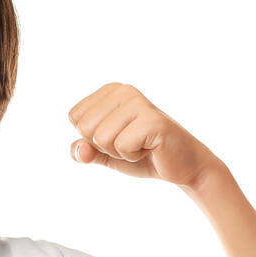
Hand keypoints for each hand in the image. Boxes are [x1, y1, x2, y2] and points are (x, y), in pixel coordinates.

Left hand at [68, 83, 223, 188]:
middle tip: (130, 143)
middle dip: (104, 146)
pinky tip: (149, 148)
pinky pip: (121, 146)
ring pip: (101, 138)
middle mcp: (124, 90)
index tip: (118, 136)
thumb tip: (80, 150)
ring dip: (119, 152)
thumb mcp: (104, 154)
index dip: (92, 138)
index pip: (74, 117)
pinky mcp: (152, 120)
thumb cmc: (142, 155)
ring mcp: (139, 102)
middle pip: (85, 128)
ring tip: (140, 145)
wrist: (180, 166)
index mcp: (110, 91)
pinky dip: (132, 156)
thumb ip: (83, 151)